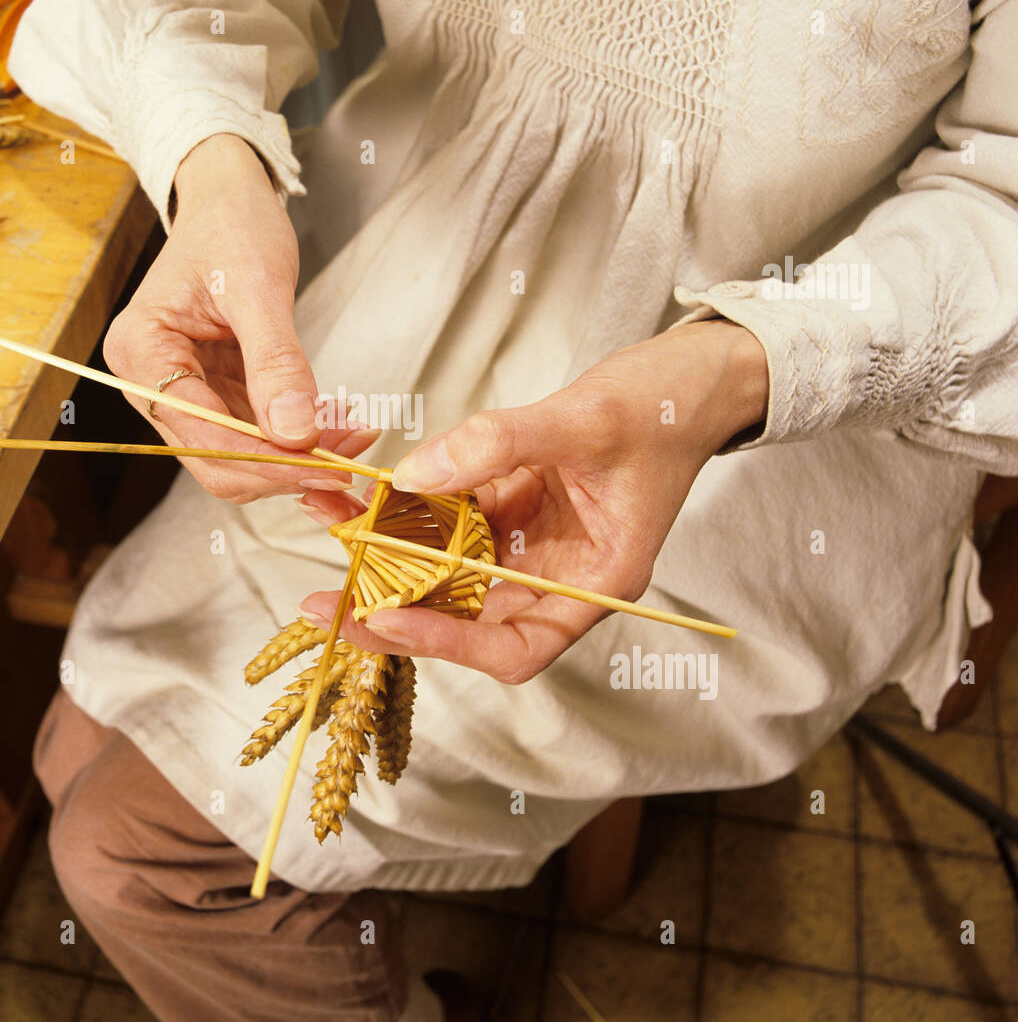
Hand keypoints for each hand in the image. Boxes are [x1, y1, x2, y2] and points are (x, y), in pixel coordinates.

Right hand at [103, 134, 375, 501]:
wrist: (228, 198)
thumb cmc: (230, 224)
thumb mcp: (257, 285)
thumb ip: (275, 361)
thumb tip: (295, 432)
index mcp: (142, 354)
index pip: (204, 435)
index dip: (267, 460)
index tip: (328, 466)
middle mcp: (152, 383)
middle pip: (218, 460)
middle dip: (286, 468)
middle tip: (350, 464)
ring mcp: (184, 391)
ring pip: (243, 455)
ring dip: (300, 457)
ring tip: (355, 435)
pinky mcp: (216, 391)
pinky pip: (258, 432)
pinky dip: (300, 435)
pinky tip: (339, 422)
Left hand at [298, 321, 767, 681]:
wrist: (692, 374)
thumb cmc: (666, 408)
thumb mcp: (585, 421)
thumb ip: (498, 445)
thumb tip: (415, 475)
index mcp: (595, 583)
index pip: (515, 647)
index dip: (449, 643)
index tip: (388, 618)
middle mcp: (559, 575)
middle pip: (471, 618)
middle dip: (398, 611)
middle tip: (329, 602)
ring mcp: (534, 542)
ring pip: (453, 569)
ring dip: (394, 556)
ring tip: (333, 530)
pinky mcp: (516, 505)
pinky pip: (455, 519)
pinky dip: (412, 510)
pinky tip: (367, 493)